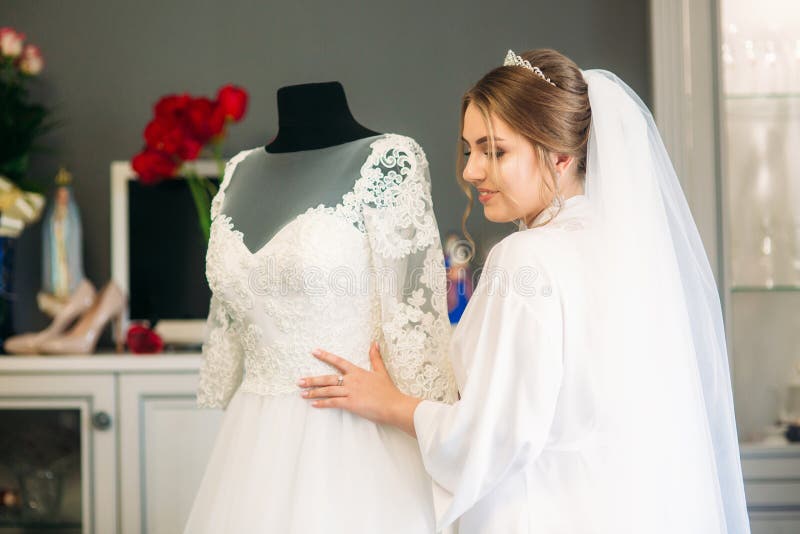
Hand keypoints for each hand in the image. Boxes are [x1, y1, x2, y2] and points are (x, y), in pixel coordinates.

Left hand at [297, 341, 421, 436]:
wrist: (393, 405)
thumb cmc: (388, 390)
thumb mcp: (381, 371)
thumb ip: (375, 357)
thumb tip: (374, 343)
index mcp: (357, 372)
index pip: (339, 361)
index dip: (325, 356)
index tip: (314, 351)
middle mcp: (352, 380)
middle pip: (328, 378)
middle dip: (312, 380)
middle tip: (299, 381)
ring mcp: (350, 392)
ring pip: (328, 391)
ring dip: (314, 392)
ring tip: (302, 393)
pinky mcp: (351, 404)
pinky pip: (333, 403)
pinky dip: (323, 403)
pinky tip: (314, 404)